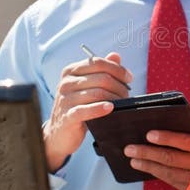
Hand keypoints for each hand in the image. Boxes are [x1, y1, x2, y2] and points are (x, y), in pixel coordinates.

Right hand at [43, 52, 132, 171]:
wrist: (59, 134)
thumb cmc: (78, 107)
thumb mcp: (88, 87)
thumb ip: (101, 70)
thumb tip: (116, 55)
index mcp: (71, 71)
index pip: (98, 63)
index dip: (117, 69)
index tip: (129, 78)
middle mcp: (66, 83)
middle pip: (101, 78)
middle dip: (119, 86)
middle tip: (128, 95)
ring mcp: (65, 99)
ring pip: (98, 93)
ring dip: (115, 98)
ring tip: (123, 104)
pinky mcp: (67, 116)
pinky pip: (86, 110)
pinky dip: (100, 109)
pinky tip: (110, 109)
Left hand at [123, 113, 189, 189]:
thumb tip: (186, 115)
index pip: (186, 142)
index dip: (167, 138)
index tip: (149, 134)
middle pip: (171, 159)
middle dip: (148, 153)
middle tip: (129, 148)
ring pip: (168, 173)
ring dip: (148, 166)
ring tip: (132, 159)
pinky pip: (172, 182)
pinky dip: (157, 174)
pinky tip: (145, 168)